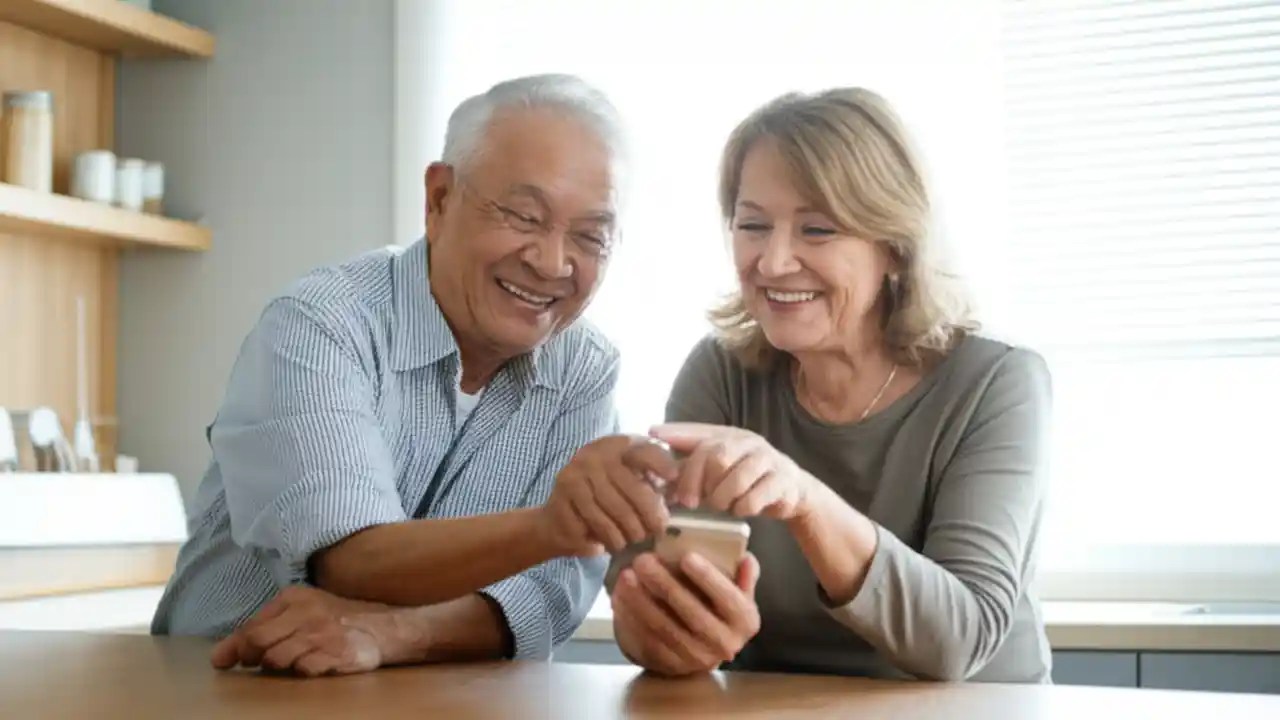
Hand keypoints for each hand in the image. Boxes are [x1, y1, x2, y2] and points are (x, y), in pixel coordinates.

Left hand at [210, 585, 419, 676]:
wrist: (386, 626)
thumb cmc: (337, 620)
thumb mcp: (302, 612)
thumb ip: (265, 628)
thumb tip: (219, 657)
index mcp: (293, 598)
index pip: (250, 626)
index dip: (235, 648)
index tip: (225, 662)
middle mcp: (305, 612)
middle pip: (258, 642)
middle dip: (254, 658)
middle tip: (260, 664)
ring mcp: (321, 633)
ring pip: (277, 659)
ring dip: (280, 666)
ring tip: (296, 660)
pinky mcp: (336, 653)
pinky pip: (304, 669)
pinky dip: (304, 671)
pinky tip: (315, 664)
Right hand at [540, 434, 677, 554]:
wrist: (559, 517)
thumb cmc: (606, 499)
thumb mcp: (631, 481)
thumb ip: (654, 481)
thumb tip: (686, 489)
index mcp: (616, 445)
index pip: (644, 450)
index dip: (661, 464)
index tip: (674, 479)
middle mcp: (594, 454)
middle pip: (633, 489)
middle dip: (649, 516)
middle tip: (657, 532)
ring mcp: (575, 474)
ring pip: (615, 512)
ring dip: (630, 533)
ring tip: (636, 542)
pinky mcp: (562, 498)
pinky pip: (595, 525)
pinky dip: (609, 540)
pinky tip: (614, 545)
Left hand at [612, 551, 760, 675]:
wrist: (708, 645)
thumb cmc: (722, 606)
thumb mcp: (739, 590)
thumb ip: (743, 574)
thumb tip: (745, 558)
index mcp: (744, 620)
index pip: (728, 598)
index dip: (708, 578)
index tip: (686, 557)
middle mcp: (724, 643)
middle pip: (692, 613)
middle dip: (665, 585)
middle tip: (644, 560)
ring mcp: (696, 657)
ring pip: (665, 628)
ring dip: (641, 601)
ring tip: (626, 576)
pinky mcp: (672, 665)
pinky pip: (648, 641)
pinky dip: (632, 618)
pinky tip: (620, 598)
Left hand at [650, 423, 814, 520]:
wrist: (792, 490)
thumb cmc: (747, 480)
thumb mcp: (721, 468)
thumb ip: (695, 467)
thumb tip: (660, 474)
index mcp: (730, 436)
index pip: (700, 432)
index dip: (676, 432)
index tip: (653, 433)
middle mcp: (748, 442)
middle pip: (715, 456)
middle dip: (697, 481)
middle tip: (690, 502)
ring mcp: (767, 459)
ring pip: (735, 479)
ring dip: (720, 499)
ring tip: (719, 506)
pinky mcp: (782, 481)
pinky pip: (752, 499)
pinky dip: (741, 509)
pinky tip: (741, 510)